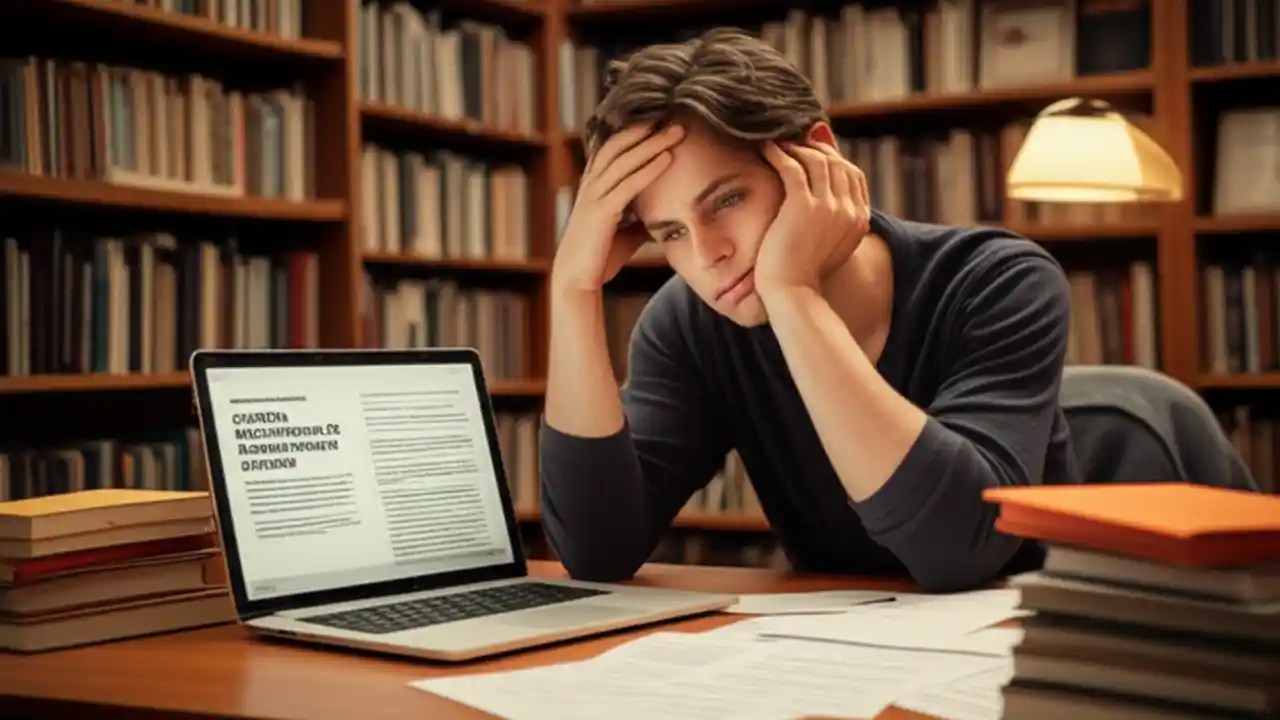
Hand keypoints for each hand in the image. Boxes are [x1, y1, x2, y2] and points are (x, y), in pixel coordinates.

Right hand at [551, 123, 683, 293]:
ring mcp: (594, 197)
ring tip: (676, 131)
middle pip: (620, 147)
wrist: (577, 280)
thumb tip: (664, 217)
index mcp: (594, 186)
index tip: (661, 123)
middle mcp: (591, 185)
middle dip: (647, 131)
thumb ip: (640, 220)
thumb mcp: (625, 233)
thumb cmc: (599, 257)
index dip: (635, 133)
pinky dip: (649, 169)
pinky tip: (667, 158)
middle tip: (674, 119)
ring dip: (652, 143)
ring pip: (625, 160)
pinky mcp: (601, 212)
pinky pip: (628, 184)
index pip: (614, 149)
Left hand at [754, 140, 870, 296]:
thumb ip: (833, 222)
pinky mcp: (803, 206)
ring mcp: (829, 207)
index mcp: (860, 221)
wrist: (792, 294)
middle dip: (816, 148)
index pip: (854, 176)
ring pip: (817, 161)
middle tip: (795, 141)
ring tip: (779, 145)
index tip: (815, 153)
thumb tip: (825, 200)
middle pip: (837, 164)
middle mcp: (849, 211)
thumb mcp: (827, 246)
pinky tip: (766, 150)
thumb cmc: (803, 275)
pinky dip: (779, 154)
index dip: (835, 159)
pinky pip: (792, 168)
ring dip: (797, 148)